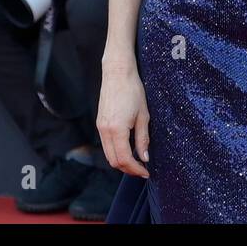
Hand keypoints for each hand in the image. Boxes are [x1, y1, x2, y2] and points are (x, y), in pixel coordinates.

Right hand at [98, 63, 150, 177]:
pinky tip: (128, 149)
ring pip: (108, 154)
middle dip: (128, 169)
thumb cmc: (133, 91)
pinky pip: (106, 144)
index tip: (146, 172)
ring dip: (121, 161)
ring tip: (137, 161)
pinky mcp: (100, 123)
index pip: (124, 159)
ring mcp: (100, 127)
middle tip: (143, 169)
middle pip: (113, 161)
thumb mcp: (143, 115)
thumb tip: (145, 157)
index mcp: (116, 129)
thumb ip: (143, 138)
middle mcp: (105, 131)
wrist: (117, 73)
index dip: (135, 169)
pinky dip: (116, 151)